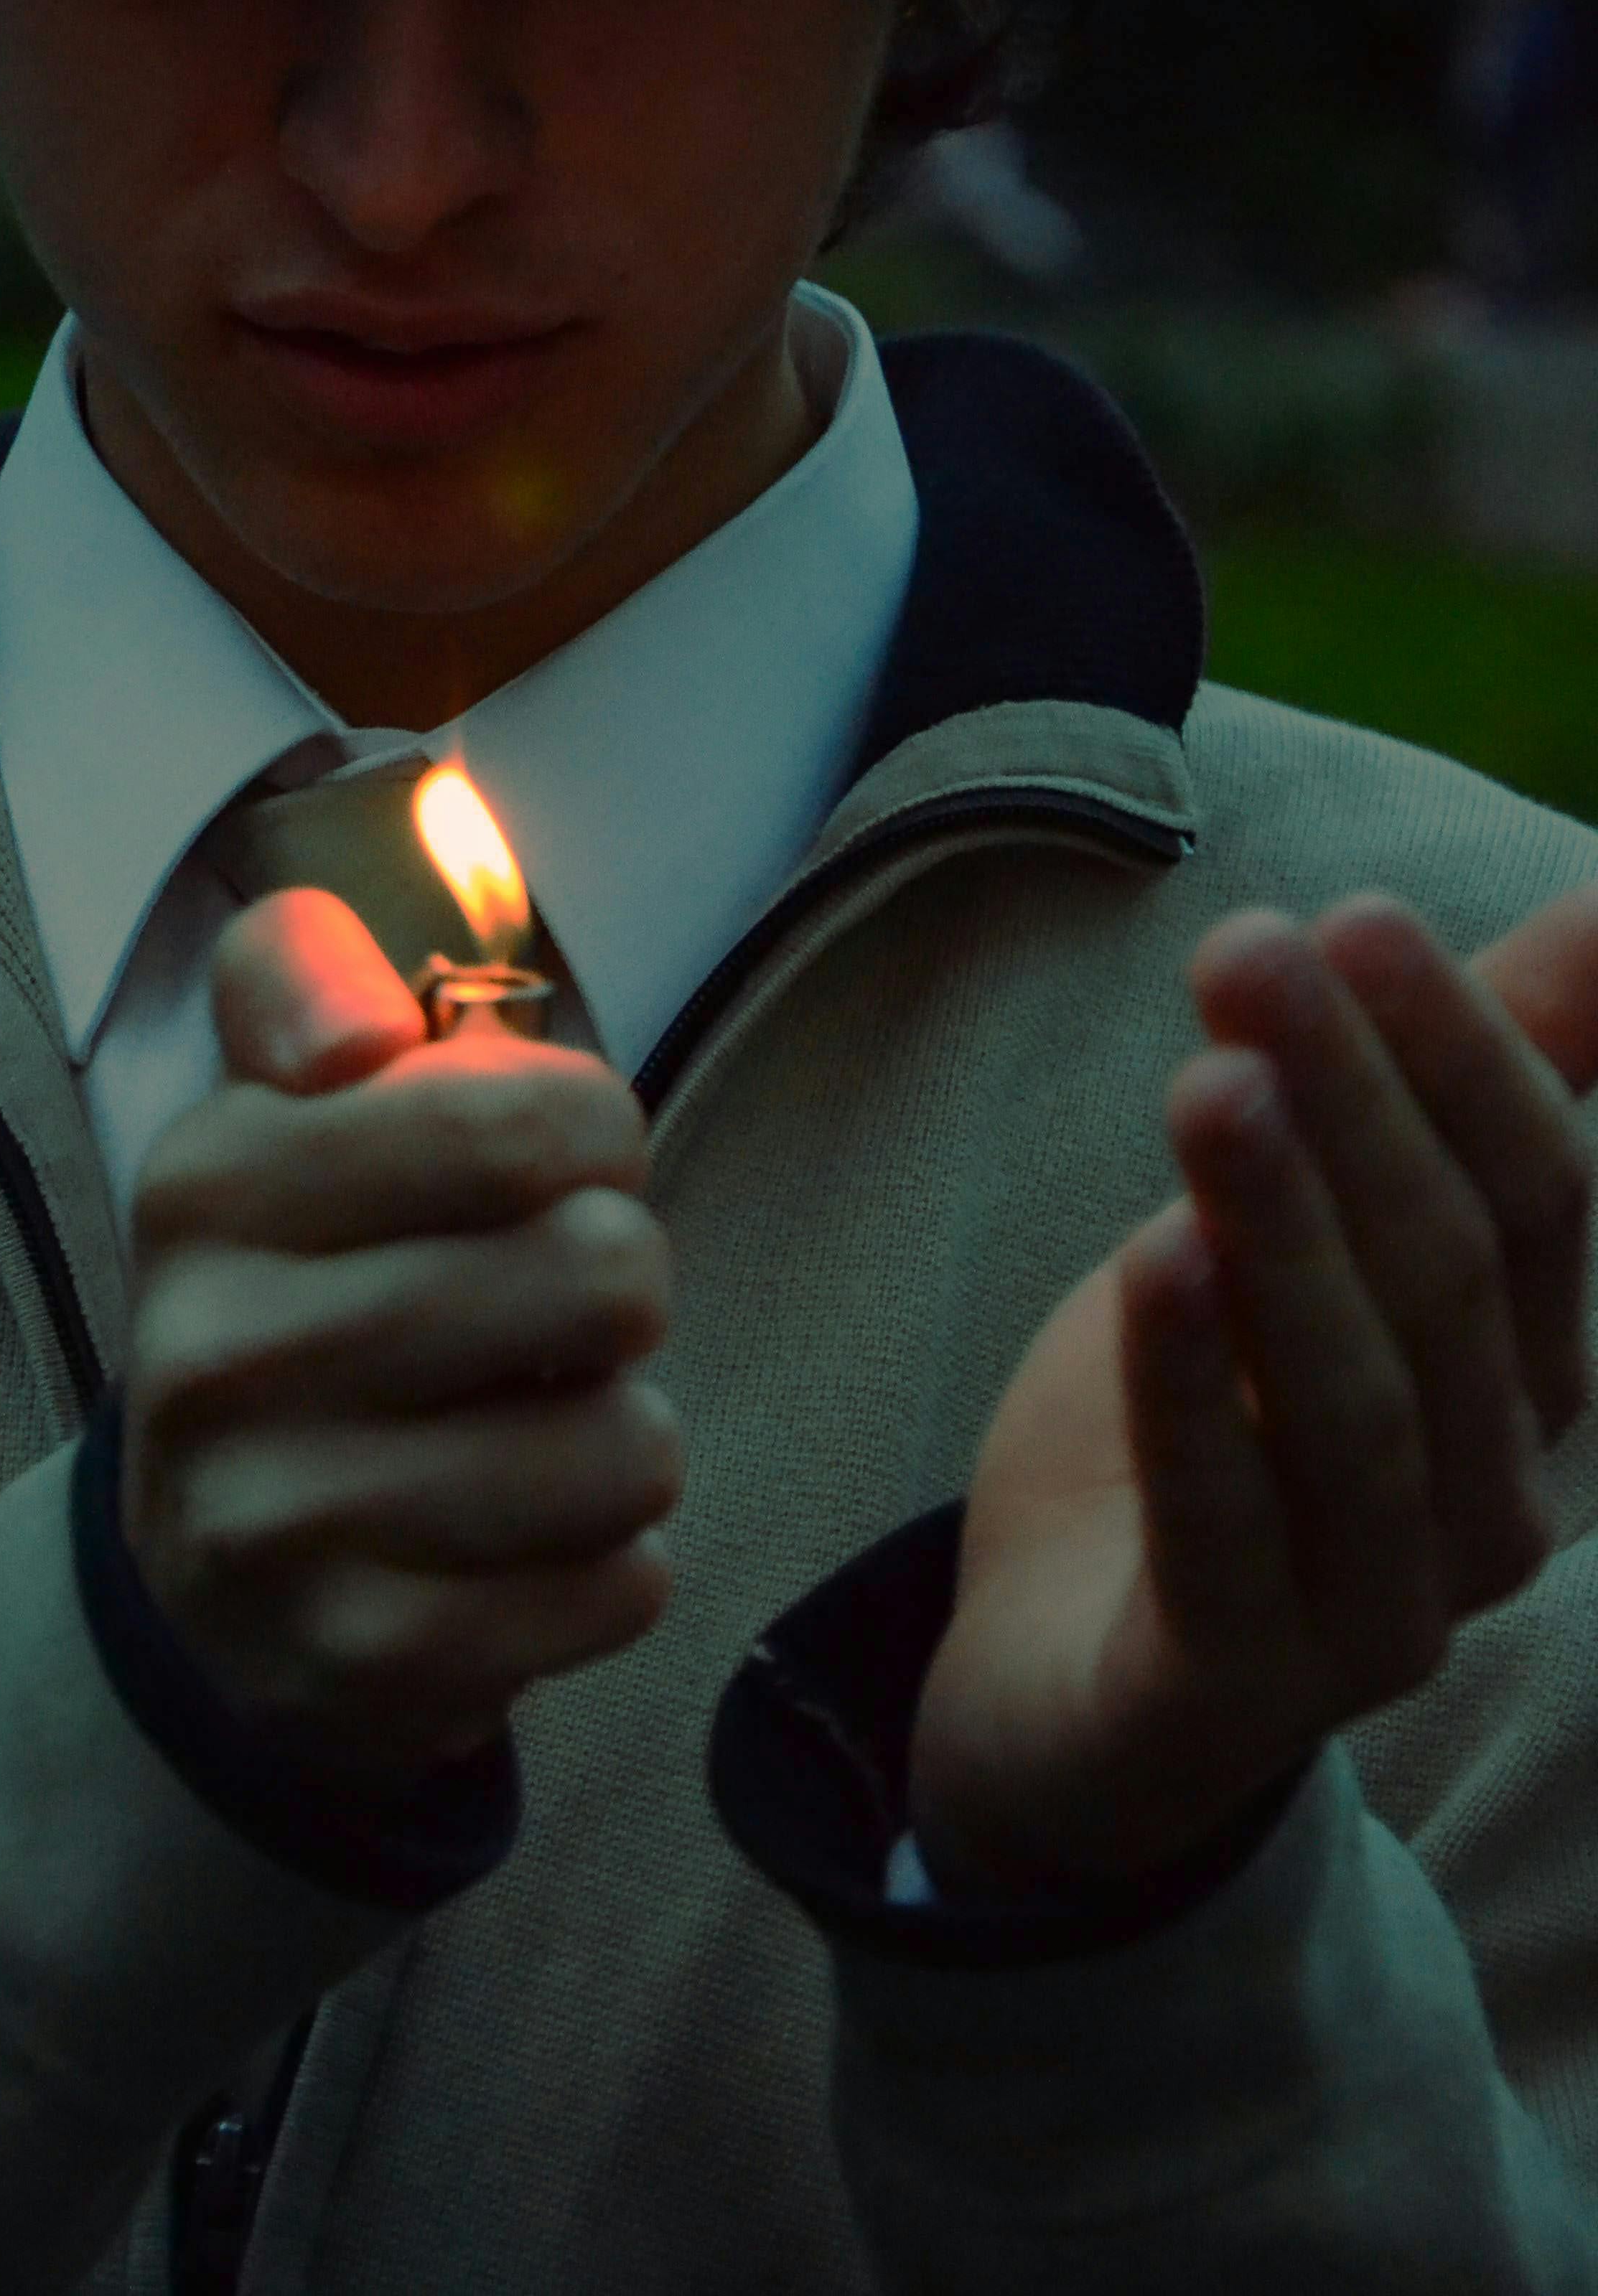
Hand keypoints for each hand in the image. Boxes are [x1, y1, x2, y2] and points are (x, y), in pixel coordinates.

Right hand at [120, 888, 682, 1798]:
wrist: (211, 1589)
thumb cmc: (310, 1302)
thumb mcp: (282, 1124)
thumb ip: (308, 990)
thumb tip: (350, 1028)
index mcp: (209, 1183)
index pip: (520, 1118)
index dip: (597, 1134)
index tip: (563, 1164)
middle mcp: (215, 1354)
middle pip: (603, 1278)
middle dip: (625, 1286)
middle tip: (564, 1312)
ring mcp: (277, 1526)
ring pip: (628, 1450)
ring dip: (624, 1440)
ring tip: (540, 1433)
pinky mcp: (360, 1666)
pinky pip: (618, 1589)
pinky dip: (610, 1566)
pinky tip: (526, 1548)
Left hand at [908, 884, 1597, 1900]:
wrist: (1066, 1682)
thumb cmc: (1219, 1416)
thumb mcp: (1325, 1228)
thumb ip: (1470, 1081)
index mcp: (1527, 1379)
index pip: (1537, 1195)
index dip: (1460, 1051)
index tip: (1355, 914)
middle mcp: (1490, 1502)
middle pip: (1444, 1277)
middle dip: (1352, 1100)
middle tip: (1246, 950)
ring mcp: (1374, 1613)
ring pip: (1354, 1403)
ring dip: (1286, 1230)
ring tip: (1208, 1082)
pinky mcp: (1232, 1688)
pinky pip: (1226, 1532)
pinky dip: (1191, 1394)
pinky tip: (1147, 1263)